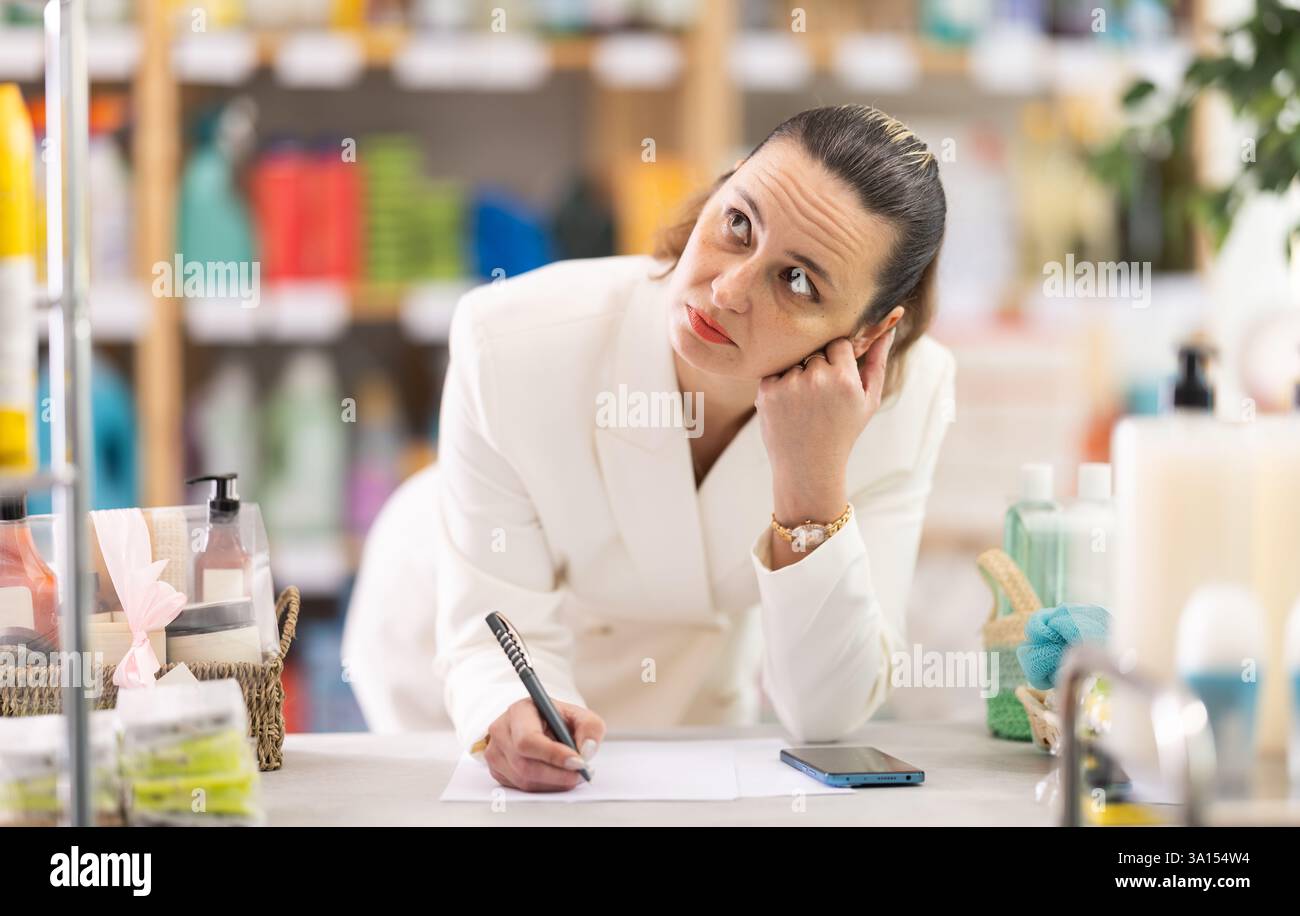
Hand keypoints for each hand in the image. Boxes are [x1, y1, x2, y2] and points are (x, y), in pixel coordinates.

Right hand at [483, 698, 605, 791]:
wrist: (539, 724)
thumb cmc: (556, 719)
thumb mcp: (578, 715)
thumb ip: (590, 728)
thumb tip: (586, 750)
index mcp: (519, 711)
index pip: (528, 739)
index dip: (553, 755)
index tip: (578, 762)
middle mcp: (501, 731)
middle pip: (525, 765)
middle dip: (558, 774)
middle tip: (580, 774)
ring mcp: (495, 752)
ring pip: (524, 780)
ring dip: (553, 783)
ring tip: (572, 774)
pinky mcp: (497, 770)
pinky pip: (521, 787)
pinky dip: (544, 787)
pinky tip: (556, 777)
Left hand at [756, 328, 896, 501]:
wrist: (808, 467)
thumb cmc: (843, 432)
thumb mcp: (869, 401)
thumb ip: (878, 361)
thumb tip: (888, 327)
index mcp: (844, 378)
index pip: (839, 342)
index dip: (838, 359)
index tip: (837, 376)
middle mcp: (816, 378)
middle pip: (815, 350)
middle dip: (818, 366)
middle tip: (820, 396)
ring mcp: (789, 385)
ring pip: (794, 361)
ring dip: (797, 375)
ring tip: (804, 404)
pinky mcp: (767, 392)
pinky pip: (774, 372)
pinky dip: (779, 385)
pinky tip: (789, 407)